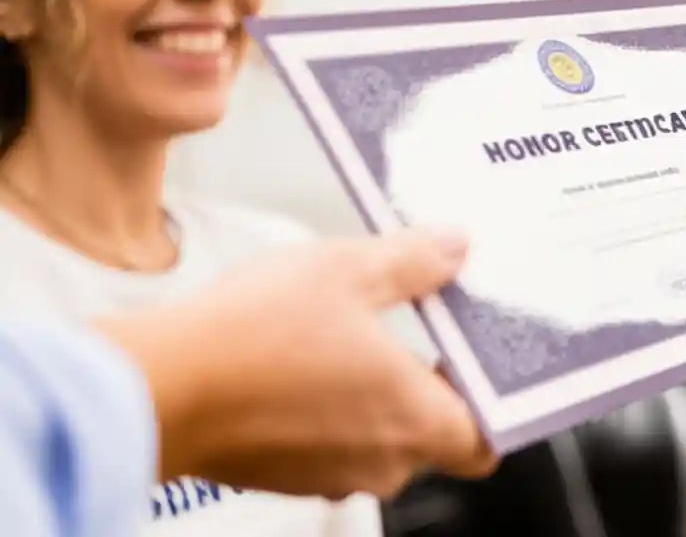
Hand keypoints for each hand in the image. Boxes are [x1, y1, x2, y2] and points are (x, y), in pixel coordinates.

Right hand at [97, 228, 497, 499]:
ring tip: (356, 336)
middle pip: (434, 435)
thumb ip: (415, 261)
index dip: (492, 404)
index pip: (486, 440)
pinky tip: (306, 361)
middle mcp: (381, 461)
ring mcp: (329, 475)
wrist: (156, 387)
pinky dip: (330, 410)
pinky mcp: (284, 475)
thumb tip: (455, 248)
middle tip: (421, 329)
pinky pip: (329, 444)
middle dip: (429, 385)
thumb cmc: (252, 336)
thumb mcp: (348, 270)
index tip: (483, 364)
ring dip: (375, 395)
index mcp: (415, 419)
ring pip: (379, 439)